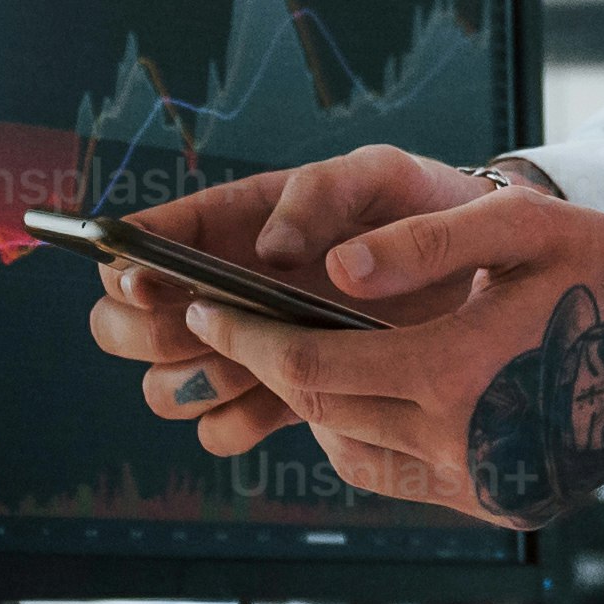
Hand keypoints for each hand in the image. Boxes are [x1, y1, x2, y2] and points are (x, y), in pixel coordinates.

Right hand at [80, 148, 502, 456]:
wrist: (481, 269)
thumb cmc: (424, 204)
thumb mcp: (381, 174)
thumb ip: (324, 193)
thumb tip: (270, 251)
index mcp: (232, 220)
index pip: (143, 240)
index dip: (127, 263)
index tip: (150, 280)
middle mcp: (223, 285)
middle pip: (123, 322)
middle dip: (143, 332)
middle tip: (199, 326)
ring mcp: (247, 343)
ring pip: (163, 385)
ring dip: (188, 382)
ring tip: (248, 365)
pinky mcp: (280, 394)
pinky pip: (220, 429)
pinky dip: (233, 423)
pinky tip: (277, 401)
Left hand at [170, 191, 603, 524]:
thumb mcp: (522, 226)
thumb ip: (421, 243)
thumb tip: (333, 267)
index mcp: (459, 374)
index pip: (313, 366)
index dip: (249, 337)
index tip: (205, 308)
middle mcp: (465, 446)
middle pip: (325, 411)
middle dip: (269, 366)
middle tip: (230, 324)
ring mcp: (484, 487)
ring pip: (355, 452)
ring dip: (319, 406)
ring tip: (303, 352)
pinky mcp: (501, 508)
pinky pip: (401, 478)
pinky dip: (370, 437)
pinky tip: (374, 393)